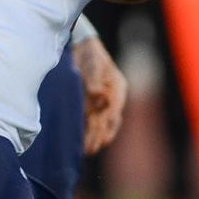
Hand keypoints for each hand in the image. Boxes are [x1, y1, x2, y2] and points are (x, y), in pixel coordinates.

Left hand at [72, 34, 126, 155]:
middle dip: (99, 136)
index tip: (103, 137)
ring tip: (88, 151)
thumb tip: (98, 94)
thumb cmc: (92, 54)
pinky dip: (86, 130)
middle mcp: (110, 98)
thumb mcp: (95, 63)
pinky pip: (89, 119)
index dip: (108, 125)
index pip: (113, 111)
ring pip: (98, 123)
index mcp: (117, 89)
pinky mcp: (88, 102)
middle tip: (92, 149)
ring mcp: (99, 101)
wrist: (80, 46)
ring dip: (93, 137)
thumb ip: (95, 79)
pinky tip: (81, 141)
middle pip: (106, 120)